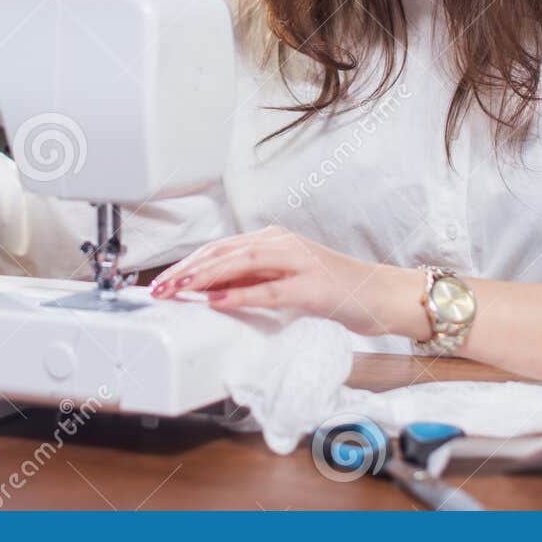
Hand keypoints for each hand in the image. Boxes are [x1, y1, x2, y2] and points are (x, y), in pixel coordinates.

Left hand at [148, 226, 428, 339]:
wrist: (382, 295)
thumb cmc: (336, 290)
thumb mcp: (286, 280)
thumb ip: (254, 280)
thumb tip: (212, 291)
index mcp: (274, 240)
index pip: (221, 247)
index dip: (189, 262)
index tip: (163, 280)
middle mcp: (283, 244)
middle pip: (224, 251)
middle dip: (187, 269)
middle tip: (159, 288)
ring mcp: (299, 262)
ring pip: (241, 264)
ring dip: (205, 278)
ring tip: (179, 290)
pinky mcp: (312, 286)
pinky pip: (269, 290)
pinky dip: (240, 295)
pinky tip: (218, 300)